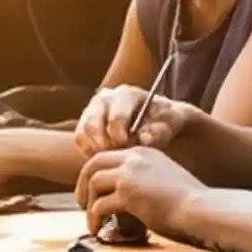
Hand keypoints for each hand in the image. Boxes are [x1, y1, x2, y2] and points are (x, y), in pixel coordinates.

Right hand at [75, 86, 200, 156]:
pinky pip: (79, 139)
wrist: (159, 119)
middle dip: (105, 145)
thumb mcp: (172, 123)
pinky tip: (105, 156)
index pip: (115, 118)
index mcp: (127, 94)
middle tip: (117, 156)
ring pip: (83, 132)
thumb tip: (144, 139)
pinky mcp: (85, 121)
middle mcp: (106, 97)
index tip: (128, 149)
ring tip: (112, 157)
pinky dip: (88, 151)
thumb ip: (161, 130)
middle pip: (93, 124)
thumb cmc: (166, 120)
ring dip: (95, 149)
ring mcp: (93, 108)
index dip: (120, 139)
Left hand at [75, 147, 203, 236]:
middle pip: (94, 164)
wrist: (201, 210)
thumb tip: (126, 196)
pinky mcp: (127, 193)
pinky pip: (99, 206)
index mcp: (144, 152)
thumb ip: (144, 180)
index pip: (109, 156)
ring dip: (88, 203)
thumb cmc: (190, 203)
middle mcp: (135, 158)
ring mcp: (130, 174)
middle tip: (81, 202)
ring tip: (91, 220)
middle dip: (82, 184)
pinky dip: (94, 219)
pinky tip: (97, 229)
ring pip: (93, 183)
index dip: (95, 172)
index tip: (92, 189)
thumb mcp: (164, 180)